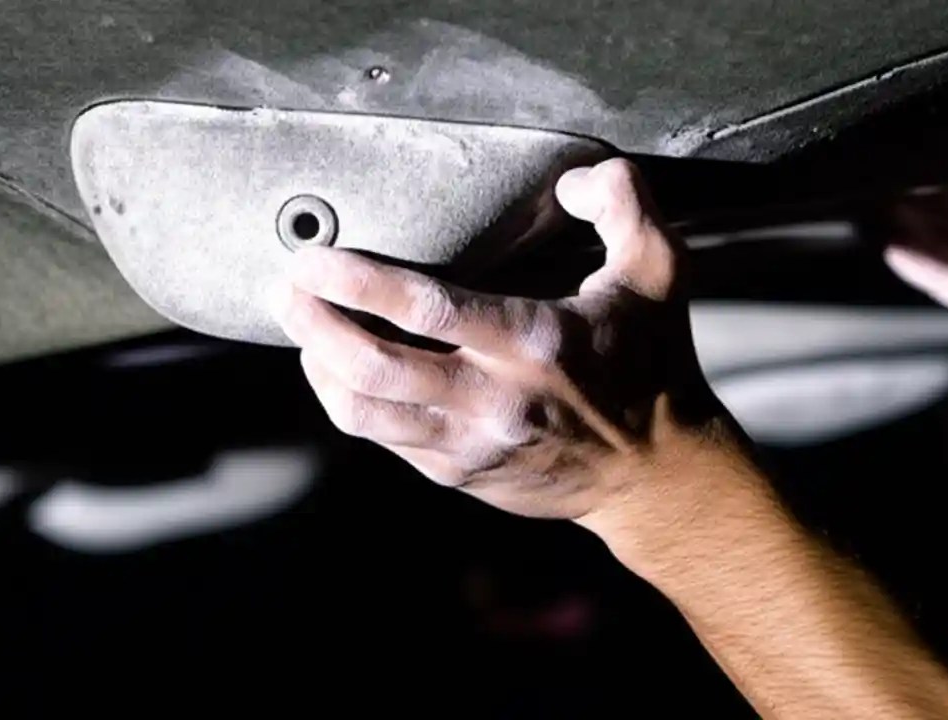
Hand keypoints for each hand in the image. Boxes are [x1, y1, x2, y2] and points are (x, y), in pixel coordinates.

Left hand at [269, 159, 734, 520]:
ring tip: (301, 328)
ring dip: (320, 367)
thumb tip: (570, 180)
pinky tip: (339, 371)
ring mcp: (472, 445)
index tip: (314, 258)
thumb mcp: (661, 271)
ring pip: (366, 413)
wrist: (654, 470)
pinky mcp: (461, 473)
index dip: (358, 282)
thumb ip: (625, 203)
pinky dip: (349, 401)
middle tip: (287, 289)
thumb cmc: (652, 360)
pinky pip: (384, 438)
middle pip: (375, 368)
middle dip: (315, 325)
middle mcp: (496, 400)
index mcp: (536, 343)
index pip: (427, 310)